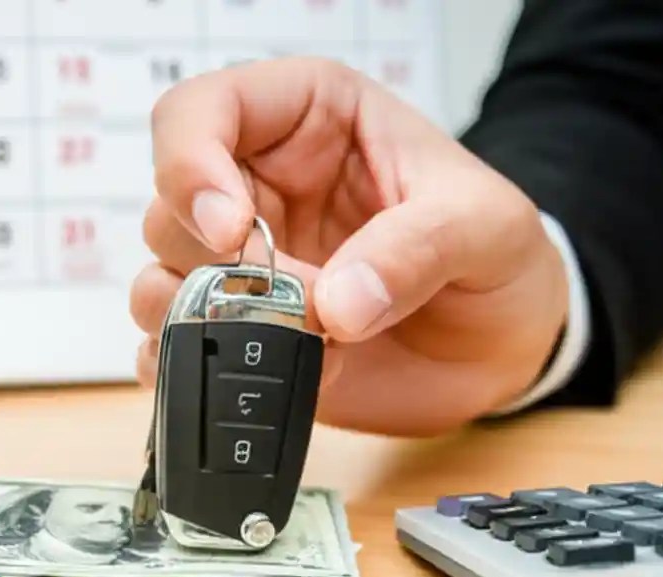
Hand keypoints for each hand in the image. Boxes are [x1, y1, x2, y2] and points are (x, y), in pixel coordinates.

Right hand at [130, 58, 568, 436]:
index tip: (233, 231)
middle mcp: (253, 189)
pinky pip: (172, 351)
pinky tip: (258, 376)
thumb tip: (335, 306)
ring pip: (157, 282)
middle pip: (167, 210)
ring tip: (301, 343)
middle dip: (220, 269)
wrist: (505, 344)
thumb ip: (416, 249)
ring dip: (207, 323)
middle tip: (299, 306)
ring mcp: (240, 270)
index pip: (198, 113)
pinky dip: (197, 372)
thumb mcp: (485, 225)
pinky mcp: (239, 338)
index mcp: (303, 121)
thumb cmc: (494, 254)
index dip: (192, 167)